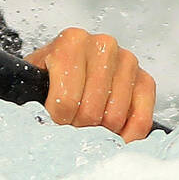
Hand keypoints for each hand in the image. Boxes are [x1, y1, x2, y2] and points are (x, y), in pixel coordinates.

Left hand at [25, 27, 155, 141]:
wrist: (66, 64)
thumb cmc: (49, 74)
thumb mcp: (34, 78)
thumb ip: (34, 94)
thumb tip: (39, 120)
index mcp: (71, 41)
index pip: (66, 99)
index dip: (59, 119)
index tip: (54, 122)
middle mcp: (102, 46)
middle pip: (91, 110)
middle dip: (79, 127)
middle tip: (71, 128)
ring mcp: (127, 61)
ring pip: (115, 117)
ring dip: (101, 132)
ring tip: (88, 127)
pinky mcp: (144, 79)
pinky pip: (141, 118)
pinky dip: (129, 135)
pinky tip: (115, 138)